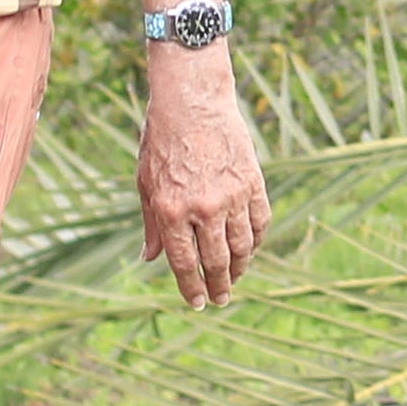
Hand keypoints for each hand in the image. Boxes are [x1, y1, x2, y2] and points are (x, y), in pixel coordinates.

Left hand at [137, 42, 269, 307]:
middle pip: (215, 261)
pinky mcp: (252, 182)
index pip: (184, 263)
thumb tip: (151, 259)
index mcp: (171, 210)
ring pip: (242, 246)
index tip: (197, 303)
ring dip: (239, 267)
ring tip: (235, 278)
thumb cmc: (162, 142)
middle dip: (218, 286)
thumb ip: (152, 225)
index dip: (191, 288)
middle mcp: (203, 208)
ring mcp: (231, 195)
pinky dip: (256, 240)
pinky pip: (260, 221)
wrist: (192, 102)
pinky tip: (249, 249)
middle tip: (220, 299)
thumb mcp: (146, 184)